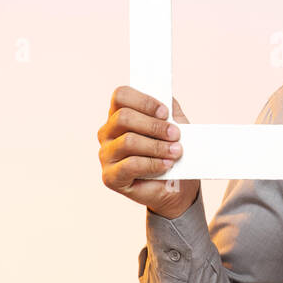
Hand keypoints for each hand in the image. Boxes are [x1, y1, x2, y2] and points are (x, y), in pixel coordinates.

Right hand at [99, 87, 198, 219]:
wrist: (175, 185)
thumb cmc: (171, 151)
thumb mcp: (175, 125)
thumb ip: (170, 110)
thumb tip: (167, 100)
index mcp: (119, 114)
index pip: (121, 96)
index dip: (144, 101)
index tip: (165, 112)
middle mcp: (107, 133)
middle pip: (123, 117)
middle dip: (154, 125)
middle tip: (175, 134)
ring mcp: (106, 155)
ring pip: (128, 141)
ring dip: (157, 146)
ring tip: (175, 151)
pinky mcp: (110, 177)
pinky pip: (130, 165)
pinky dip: (153, 164)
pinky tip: (166, 164)